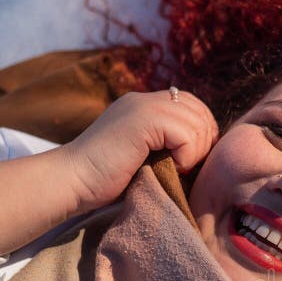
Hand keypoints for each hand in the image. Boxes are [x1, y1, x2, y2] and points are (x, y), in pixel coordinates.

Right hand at [60, 89, 217, 212]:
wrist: (74, 181)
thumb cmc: (107, 179)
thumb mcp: (145, 154)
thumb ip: (168, 141)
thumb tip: (207, 144)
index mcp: (145, 105)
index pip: (193, 105)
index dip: (202, 132)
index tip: (192, 158)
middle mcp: (145, 99)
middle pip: (200, 112)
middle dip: (203, 142)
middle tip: (187, 165)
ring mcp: (143, 106)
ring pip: (198, 123)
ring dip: (195, 152)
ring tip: (176, 167)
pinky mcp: (143, 119)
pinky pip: (187, 135)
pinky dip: (187, 156)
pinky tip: (171, 167)